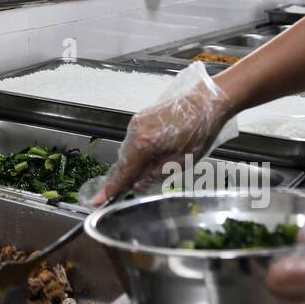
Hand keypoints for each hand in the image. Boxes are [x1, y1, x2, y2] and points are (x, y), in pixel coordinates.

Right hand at [93, 77, 233, 202]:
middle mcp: (135, 130)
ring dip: (136, 163)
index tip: (97, 201)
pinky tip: (155, 155)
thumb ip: (157, 174)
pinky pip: (134, 140)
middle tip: (132, 190)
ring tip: (157, 168)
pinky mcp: (142, 118)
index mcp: (144, 142)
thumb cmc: (200, 130)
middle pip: (124, 161)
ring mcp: (137, 122)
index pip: (124, 171)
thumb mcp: (182, 161)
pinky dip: (139, 152)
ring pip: (129, 150)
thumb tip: (138, 184)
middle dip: (127, 177)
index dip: (111, 188)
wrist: (207, 102)